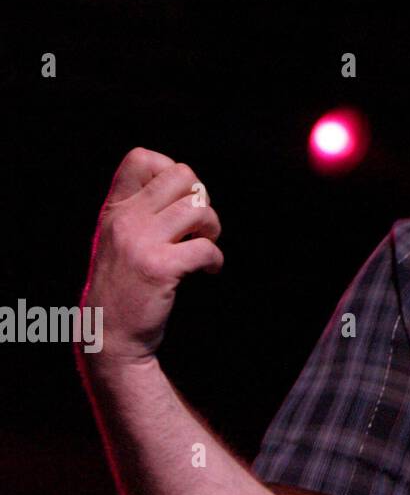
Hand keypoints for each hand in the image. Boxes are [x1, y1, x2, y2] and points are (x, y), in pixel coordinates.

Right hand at [79, 147, 222, 371]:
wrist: (108, 336)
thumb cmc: (124, 285)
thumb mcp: (119, 239)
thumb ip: (141, 210)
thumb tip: (188, 185)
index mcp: (114, 210)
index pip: (140, 158)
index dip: (170, 170)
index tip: (177, 199)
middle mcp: (125, 221)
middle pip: (182, 175)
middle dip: (201, 197)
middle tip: (197, 225)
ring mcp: (141, 244)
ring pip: (199, 208)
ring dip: (212, 228)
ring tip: (204, 245)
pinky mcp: (160, 269)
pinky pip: (206, 248)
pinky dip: (215, 260)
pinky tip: (209, 270)